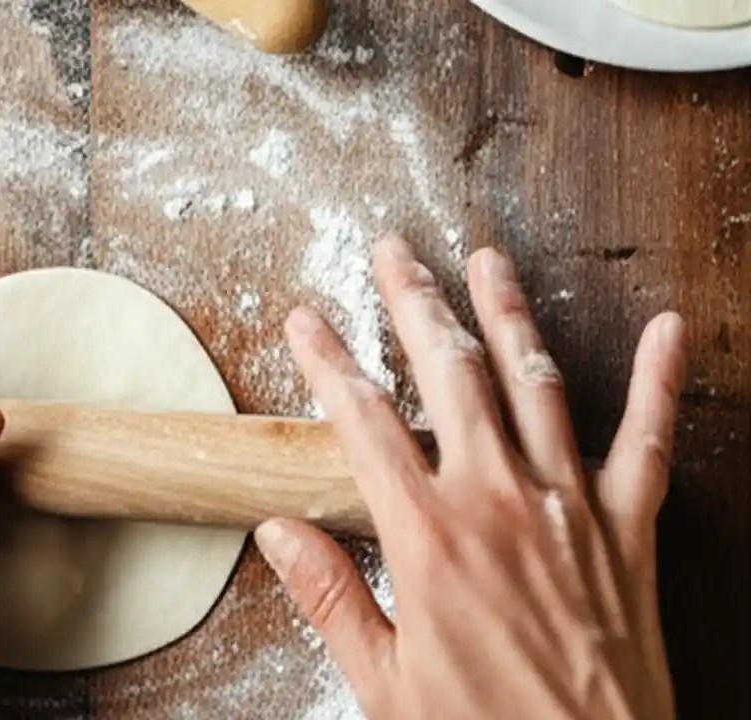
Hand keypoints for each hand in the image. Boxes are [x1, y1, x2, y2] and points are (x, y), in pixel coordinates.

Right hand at [258, 237, 682, 718]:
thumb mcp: (383, 682)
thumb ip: (332, 597)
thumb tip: (277, 532)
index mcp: (429, 538)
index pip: (363, 424)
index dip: (327, 362)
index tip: (306, 318)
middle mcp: (499, 502)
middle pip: (448, 376)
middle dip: (414, 304)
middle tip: (393, 251)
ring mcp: (570, 508)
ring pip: (535, 384)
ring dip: (508, 314)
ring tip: (487, 261)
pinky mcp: (629, 531)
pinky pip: (648, 442)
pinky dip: (660, 381)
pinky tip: (666, 329)